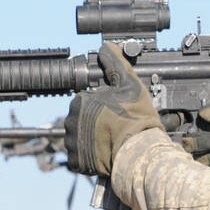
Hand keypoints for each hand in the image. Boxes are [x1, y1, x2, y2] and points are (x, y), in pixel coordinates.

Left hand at [65, 41, 161, 175]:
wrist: (138, 152)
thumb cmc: (136, 118)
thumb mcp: (130, 84)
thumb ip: (115, 64)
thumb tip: (107, 47)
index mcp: (80, 101)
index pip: (86, 101)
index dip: (102, 107)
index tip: (115, 113)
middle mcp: (70, 121)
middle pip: (81, 119)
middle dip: (95, 123)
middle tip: (114, 128)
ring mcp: (72, 143)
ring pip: (79, 138)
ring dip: (91, 140)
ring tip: (111, 142)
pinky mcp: (75, 162)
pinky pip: (79, 158)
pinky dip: (89, 157)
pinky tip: (104, 154)